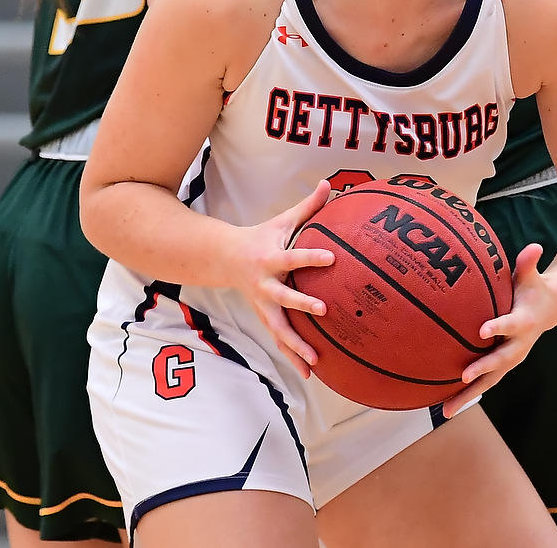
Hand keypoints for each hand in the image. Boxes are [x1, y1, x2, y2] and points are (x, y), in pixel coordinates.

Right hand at [222, 181, 334, 378]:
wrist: (225, 259)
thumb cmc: (262, 236)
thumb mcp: (282, 220)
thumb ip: (308, 206)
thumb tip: (332, 183)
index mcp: (271, 259)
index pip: (293, 257)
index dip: (311, 257)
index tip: (331, 258)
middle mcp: (265, 285)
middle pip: (284, 298)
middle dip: (302, 306)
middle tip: (324, 311)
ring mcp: (262, 305)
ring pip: (279, 329)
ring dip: (296, 346)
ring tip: (316, 361)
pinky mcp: (264, 318)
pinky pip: (279, 340)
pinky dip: (293, 357)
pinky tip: (311, 373)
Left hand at [443, 245, 555, 416]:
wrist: (550, 309)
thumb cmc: (533, 288)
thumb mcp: (531, 276)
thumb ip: (528, 263)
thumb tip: (534, 247)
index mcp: (525, 322)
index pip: (511, 325)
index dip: (498, 328)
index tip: (481, 331)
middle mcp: (519, 345)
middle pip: (501, 361)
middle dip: (484, 369)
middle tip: (464, 377)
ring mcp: (511, 359)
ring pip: (490, 381)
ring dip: (469, 395)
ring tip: (446, 411)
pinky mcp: (502, 367)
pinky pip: (484, 383)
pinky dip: (465, 395)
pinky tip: (443, 406)